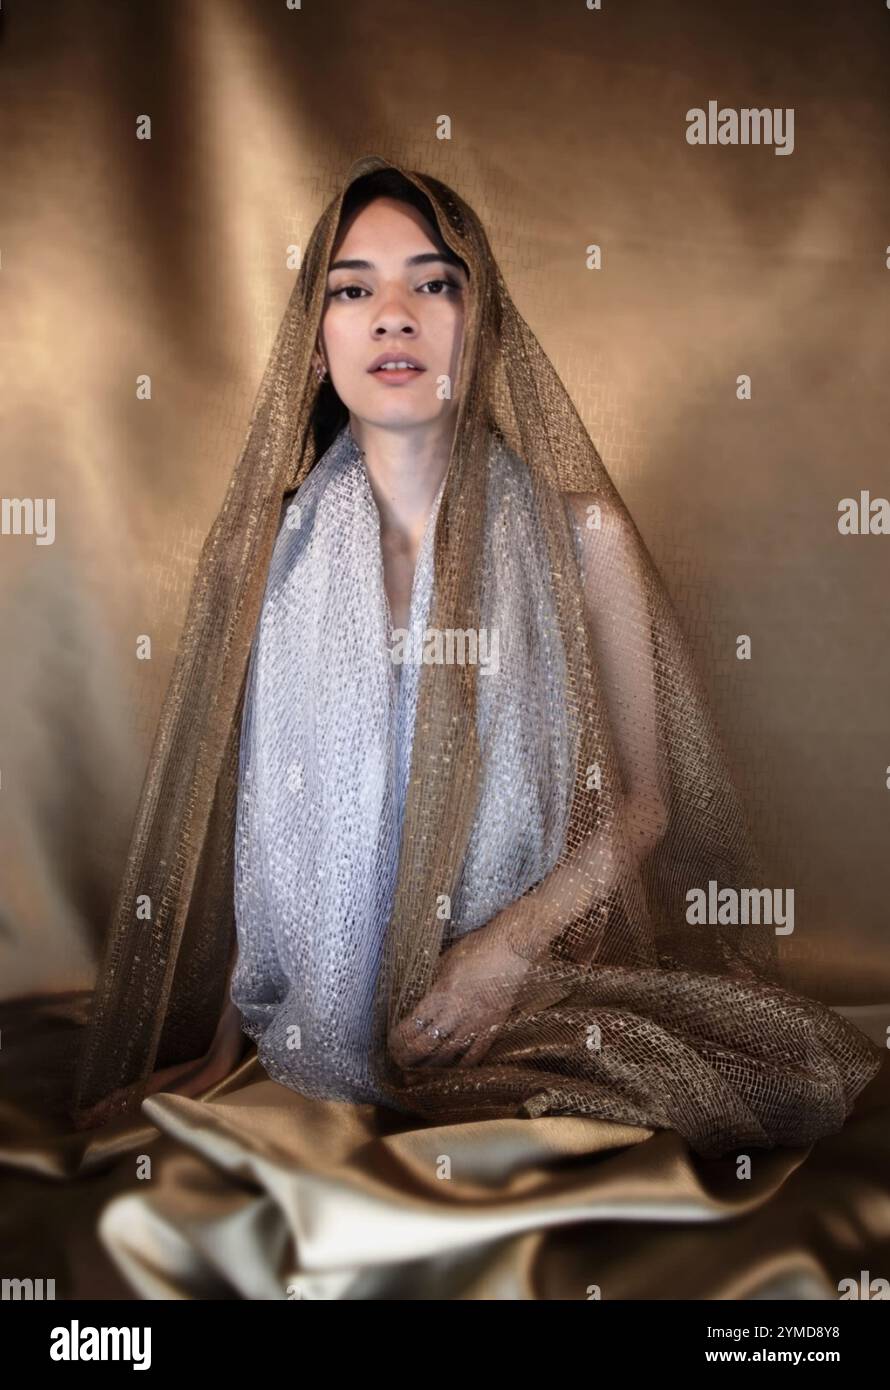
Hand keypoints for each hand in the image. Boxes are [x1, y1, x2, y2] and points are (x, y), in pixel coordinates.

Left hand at [388, 922, 532, 1069]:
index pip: (413, 1025)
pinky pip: (475, 1055)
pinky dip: (459, 1067)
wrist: (511, 950)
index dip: (398, 1039)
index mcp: (441, 994)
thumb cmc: (476, 949)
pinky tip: (449, 1071)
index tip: (391, 1043)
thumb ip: (430, 981)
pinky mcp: (492, 1028)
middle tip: (398, 1061)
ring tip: (415, 1074)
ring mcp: (475, 1024)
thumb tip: (414, 995)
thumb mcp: (445, 960)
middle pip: (425, 1045)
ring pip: (447, 1056)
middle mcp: (456, 1013)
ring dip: (428, 1067)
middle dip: (407, 1057)